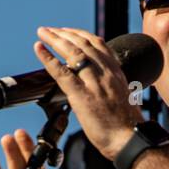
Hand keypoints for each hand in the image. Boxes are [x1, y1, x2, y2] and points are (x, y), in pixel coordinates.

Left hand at [34, 26, 143, 160]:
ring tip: (43, 33)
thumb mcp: (122, 96)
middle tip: (49, 29)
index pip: (98, 44)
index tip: (68, 31)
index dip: (80, 34)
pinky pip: (62, 72)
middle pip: (83, 43)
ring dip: (55, 39)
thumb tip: (99, 84)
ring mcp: (94, 83)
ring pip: (72, 52)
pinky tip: (39, 49)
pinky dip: (48, 58)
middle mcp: (106, 73)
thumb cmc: (126, 125)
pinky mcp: (82, 96)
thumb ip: (110, 85)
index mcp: (115, 72)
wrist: (130, 139)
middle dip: (64, 33)